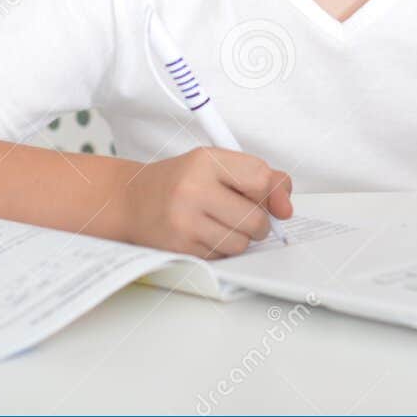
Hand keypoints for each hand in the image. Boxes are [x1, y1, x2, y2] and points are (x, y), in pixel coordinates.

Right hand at [123, 147, 292, 257]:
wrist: (130, 200)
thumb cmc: (181, 180)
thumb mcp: (217, 164)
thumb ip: (259, 177)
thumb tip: (286, 207)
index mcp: (206, 160)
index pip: (260, 178)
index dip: (272, 192)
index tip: (269, 198)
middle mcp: (193, 189)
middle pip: (255, 218)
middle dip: (258, 222)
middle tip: (243, 213)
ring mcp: (185, 221)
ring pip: (241, 243)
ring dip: (241, 238)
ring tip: (222, 223)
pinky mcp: (180, 247)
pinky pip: (222, 256)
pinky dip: (222, 249)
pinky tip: (206, 234)